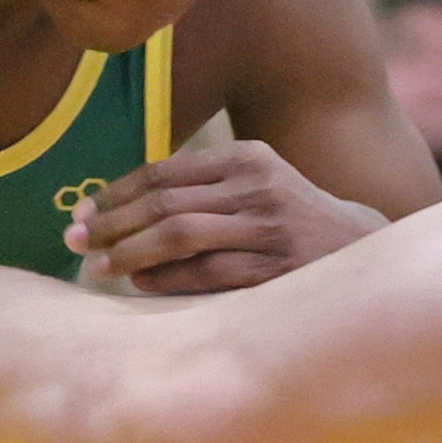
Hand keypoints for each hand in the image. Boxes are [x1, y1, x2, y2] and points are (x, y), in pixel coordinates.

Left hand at [69, 141, 387, 294]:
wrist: (365, 254)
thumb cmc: (294, 225)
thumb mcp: (258, 188)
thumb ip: (206, 191)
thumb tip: (127, 210)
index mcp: (247, 158)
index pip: (164, 172)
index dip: (116, 193)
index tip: (84, 211)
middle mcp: (257, 186)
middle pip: (165, 202)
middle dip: (112, 222)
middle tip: (75, 239)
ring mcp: (268, 228)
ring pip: (180, 235)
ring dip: (131, 251)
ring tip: (99, 264)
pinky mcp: (276, 269)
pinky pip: (206, 273)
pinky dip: (166, 279)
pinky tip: (140, 284)